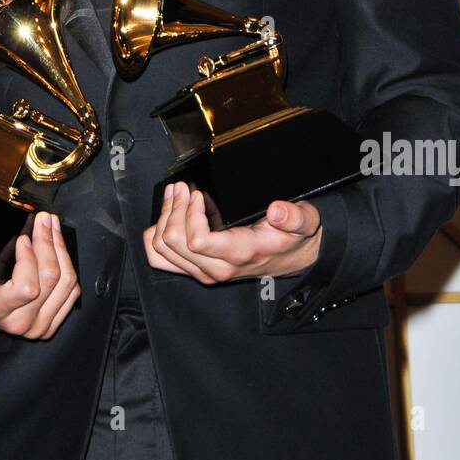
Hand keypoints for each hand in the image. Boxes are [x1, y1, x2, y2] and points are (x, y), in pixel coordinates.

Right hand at [0, 209, 79, 338]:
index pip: (28, 288)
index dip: (30, 259)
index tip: (22, 238)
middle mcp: (20, 322)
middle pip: (51, 279)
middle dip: (49, 242)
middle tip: (43, 220)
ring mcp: (38, 324)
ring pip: (66, 283)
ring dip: (61, 250)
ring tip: (50, 227)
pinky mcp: (50, 320)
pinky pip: (71, 292)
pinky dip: (68, 265)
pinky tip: (57, 247)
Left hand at [143, 180, 322, 283]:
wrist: (291, 259)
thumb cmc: (290, 238)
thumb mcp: (303, 222)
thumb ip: (294, 216)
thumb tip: (277, 210)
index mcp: (240, 253)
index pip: (196, 241)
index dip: (190, 213)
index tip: (198, 194)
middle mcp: (217, 267)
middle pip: (173, 242)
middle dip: (173, 208)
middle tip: (182, 188)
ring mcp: (203, 271)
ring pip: (162, 249)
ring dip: (164, 218)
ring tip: (175, 195)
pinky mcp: (195, 270)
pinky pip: (160, 258)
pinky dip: (157, 235)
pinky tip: (169, 216)